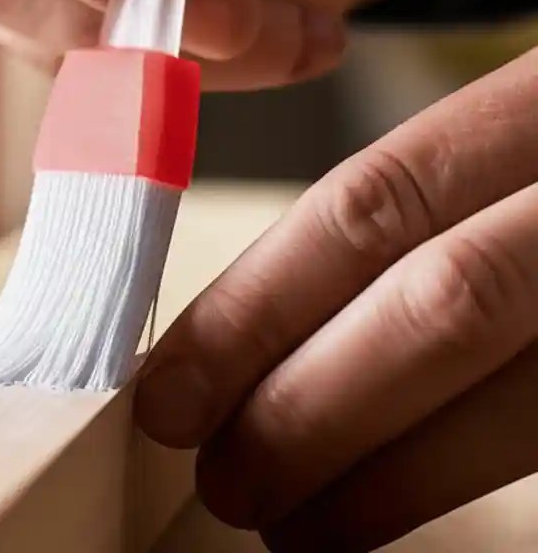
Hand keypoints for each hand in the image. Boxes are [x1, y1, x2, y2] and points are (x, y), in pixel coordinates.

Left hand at [134, 49, 537, 550]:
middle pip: (443, 301)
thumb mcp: (511, 157)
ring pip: (523, 395)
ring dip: (388, 479)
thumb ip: (412, 230)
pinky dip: (465, 488)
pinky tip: (398, 517)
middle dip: (314, 409)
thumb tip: (252, 355)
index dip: (257, 309)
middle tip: (227, 484)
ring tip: (296, 528)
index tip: (170, 396)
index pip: (372, 204)